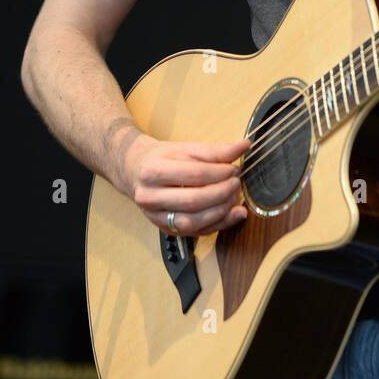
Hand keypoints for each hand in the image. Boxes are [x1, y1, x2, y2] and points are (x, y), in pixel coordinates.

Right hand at [122, 133, 250, 235]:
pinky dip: (216, 225)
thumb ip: (215, 151)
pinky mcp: (165, 229)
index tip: (235, 169)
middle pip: (192, 200)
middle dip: (221, 193)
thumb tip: (243, 146)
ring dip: (220, 212)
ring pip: (192, 222)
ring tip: (234, 199)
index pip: (194, 174)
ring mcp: (155, 216)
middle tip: (236, 184)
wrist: (135, 171)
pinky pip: (194, 232)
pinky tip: (230, 214)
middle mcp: (149, 196)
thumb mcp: (185, 149)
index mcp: (153, 171)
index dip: (219, 173)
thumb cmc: (161, 159)